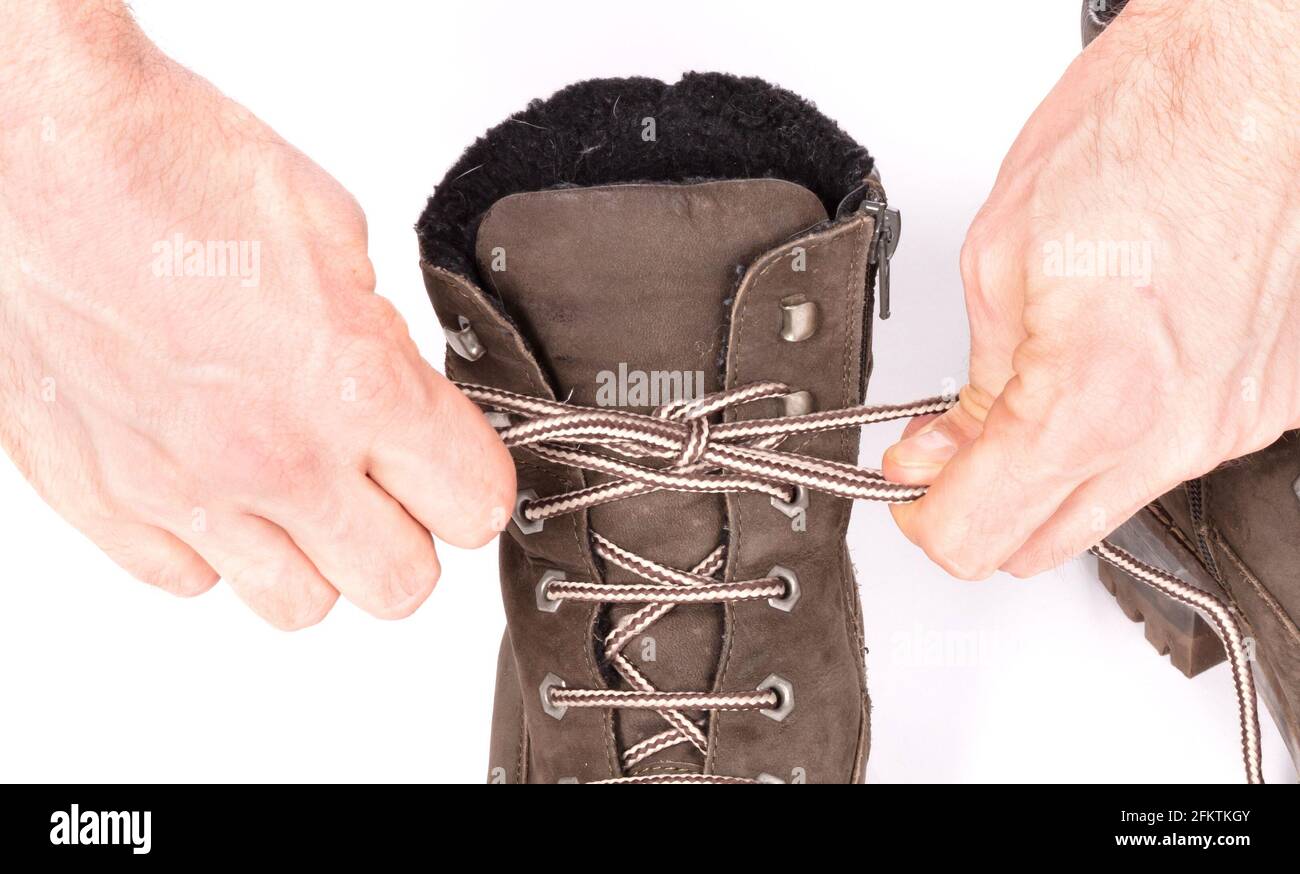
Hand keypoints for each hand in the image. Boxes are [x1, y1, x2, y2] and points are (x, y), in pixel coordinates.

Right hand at [0, 3, 513, 627]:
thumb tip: (395, 392)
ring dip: (317, 557)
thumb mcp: (335, 235)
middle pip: (400, 584)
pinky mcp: (102, 502)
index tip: (458, 465)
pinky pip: (188, 579)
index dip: (474, 483)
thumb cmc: (172, 166)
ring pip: (299, 605)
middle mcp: (274, 460)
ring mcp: (183, 493)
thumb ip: (380, 340)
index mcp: (354, 388)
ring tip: (299, 489)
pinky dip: (213, 547)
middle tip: (390, 485)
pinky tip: (212, 480)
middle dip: (412, 536)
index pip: (473, 504)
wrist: (35, 151)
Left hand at [884, 0, 1298, 578]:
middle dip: (976, 505)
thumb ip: (967, 385)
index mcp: (1102, 397)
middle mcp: (1182, 432)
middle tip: (944, 445)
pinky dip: (1111, 441)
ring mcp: (1232, 424)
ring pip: (1103, 509)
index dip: (923, 515)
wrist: (1252, 81)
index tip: (909, 481)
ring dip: (1043, 477)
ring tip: (1016, 400)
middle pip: (1041, 544)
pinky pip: (1162, 460)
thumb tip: (936, 454)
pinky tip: (1090, 379)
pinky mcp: (1263, 406)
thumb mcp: (999, 260)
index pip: (981, 535)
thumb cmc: (1142, 134)